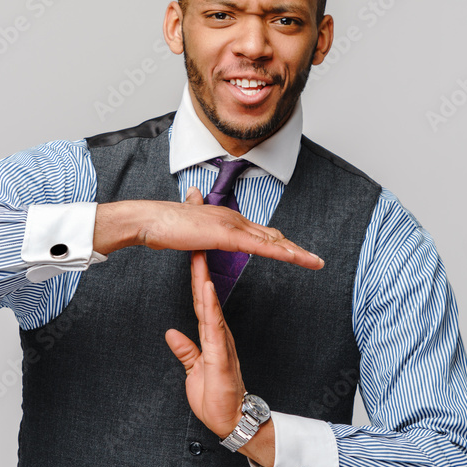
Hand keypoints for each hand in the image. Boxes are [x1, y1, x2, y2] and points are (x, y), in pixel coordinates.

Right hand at [93, 189, 323, 269]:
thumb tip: (194, 203)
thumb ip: (195, 218)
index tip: (293, 251)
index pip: (259, 232)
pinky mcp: (228, 235)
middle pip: (272, 236)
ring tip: (315, 262)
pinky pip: (260, 246)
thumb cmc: (163, 225)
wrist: (151, 220)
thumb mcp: (186, 224)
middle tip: (315, 260)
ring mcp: (232, 225)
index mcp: (226, 218)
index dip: (278, 242)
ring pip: (272, 241)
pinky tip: (295, 259)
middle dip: (294, 248)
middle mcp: (234, 219)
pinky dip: (281, 253)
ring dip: (295, 252)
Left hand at [164, 188, 275, 465]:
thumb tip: (173, 333)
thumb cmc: (215, 398)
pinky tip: (206, 288)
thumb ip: (185, 350)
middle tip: (196, 232)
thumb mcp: (193, 369)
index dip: (194, 269)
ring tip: (199, 249)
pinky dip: (210, 306)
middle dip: (200, 260)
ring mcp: (221, 340)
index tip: (189, 244)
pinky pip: (214, 326)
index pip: (200, 293)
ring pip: (211, 302)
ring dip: (204, 275)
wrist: (230, 423)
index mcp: (211, 330)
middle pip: (206, 288)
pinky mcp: (221, 354)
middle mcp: (218, 329)